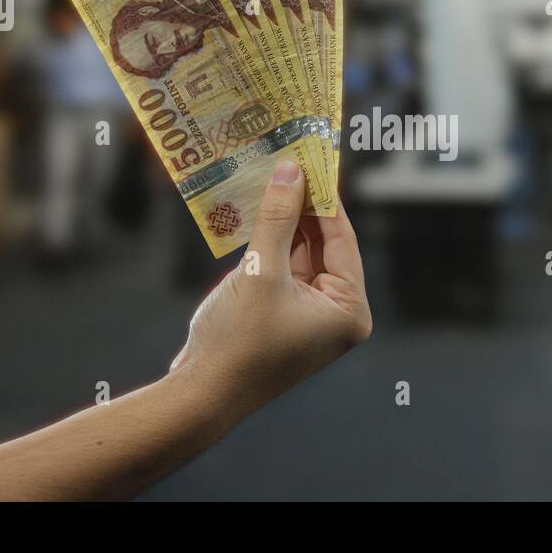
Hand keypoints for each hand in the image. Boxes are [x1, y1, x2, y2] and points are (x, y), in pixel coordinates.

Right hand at [170, 160, 371, 417]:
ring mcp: (310, 317)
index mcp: (350, 309)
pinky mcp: (283, 316)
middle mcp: (338, 314)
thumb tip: (291, 171)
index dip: (322, 195)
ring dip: (284, 221)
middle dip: (302, 205)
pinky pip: (283, 269)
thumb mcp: (261, 271)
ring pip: (301, 254)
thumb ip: (278, 218)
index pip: (341, 238)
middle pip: (323, 244)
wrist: (201, 395)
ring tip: (270, 176)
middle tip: (287, 160)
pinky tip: (256, 210)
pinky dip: (270, 243)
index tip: (309, 157)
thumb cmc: (238, 339)